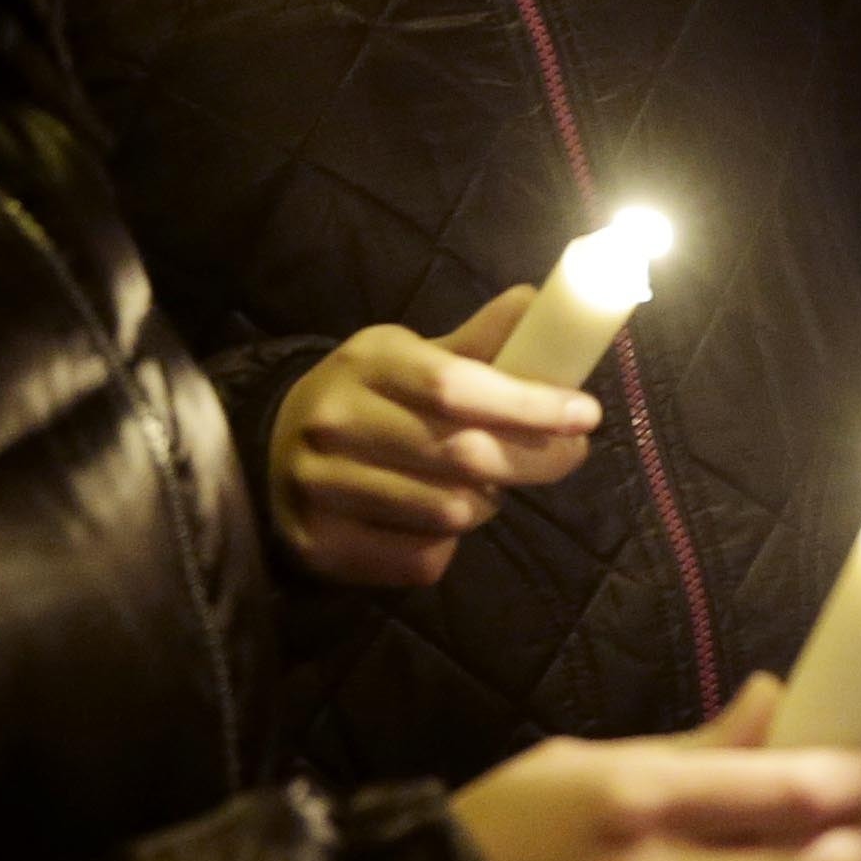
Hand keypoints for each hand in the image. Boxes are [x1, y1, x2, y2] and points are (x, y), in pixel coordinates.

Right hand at [272, 287, 598, 589]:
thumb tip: (537, 301)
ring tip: (480, 486)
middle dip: (534, 460)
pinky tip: (433, 521)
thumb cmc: (369, 400)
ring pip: (449, 513)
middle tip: (567, 455)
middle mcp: (336, 421)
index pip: (456, 386)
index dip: (529, 404)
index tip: (586, 414)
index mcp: (367, 362)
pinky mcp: (320, 545)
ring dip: (486, 504)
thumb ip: (475, 342)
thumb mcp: (410, 357)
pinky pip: (421, 559)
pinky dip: (447, 546)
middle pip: (463, 456)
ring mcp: (321, 487)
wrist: (274, 454)